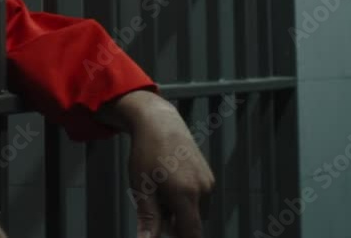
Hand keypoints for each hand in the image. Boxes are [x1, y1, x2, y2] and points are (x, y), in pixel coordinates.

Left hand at [100, 91, 214, 237]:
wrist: (158, 122)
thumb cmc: (146, 153)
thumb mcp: (142, 186)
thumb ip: (149, 217)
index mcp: (186, 194)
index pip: (191, 233)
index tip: (168, 232)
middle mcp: (203, 189)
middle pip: (191, 223)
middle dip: (174, 222)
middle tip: (154, 204)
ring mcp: (208, 181)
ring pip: (195, 211)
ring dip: (179, 210)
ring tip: (160, 189)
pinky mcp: (209, 175)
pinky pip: (199, 198)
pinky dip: (185, 198)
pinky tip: (169, 181)